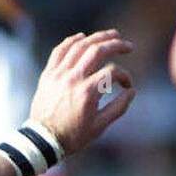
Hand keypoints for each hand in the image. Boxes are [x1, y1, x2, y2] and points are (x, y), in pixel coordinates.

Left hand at [30, 30, 135, 155]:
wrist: (42, 141)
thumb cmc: (72, 137)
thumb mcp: (99, 127)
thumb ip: (118, 108)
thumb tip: (132, 91)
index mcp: (87, 93)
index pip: (112, 72)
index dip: (124, 76)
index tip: (127, 85)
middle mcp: (73, 79)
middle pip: (97, 50)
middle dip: (116, 44)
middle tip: (127, 45)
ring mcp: (58, 75)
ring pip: (79, 46)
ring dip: (97, 37)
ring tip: (111, 35)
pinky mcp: (48, 74)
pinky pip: (60, 50)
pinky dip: (72, 41)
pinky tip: (83, 37)